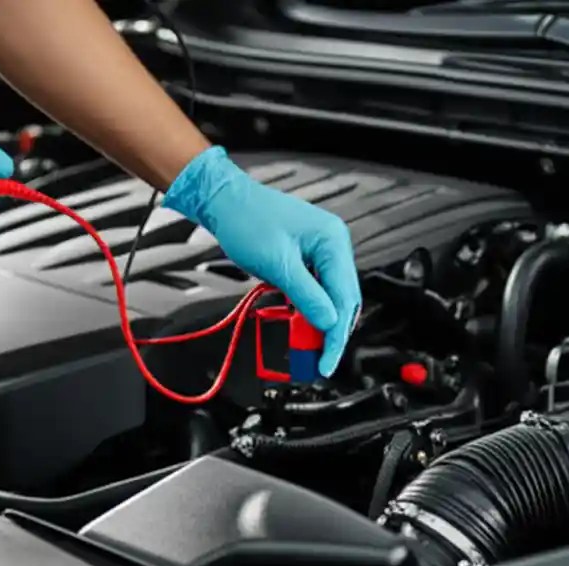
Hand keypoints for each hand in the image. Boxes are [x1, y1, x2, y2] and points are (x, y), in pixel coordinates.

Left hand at [164, 147, 361, 376]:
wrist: (224, 201)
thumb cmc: (247, 221)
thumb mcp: (278, 266)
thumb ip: (307, 297)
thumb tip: (328, 323)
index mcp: (333, 241)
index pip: (345, 297)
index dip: (336, 335)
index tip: (326, 362)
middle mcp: (333, 244)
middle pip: (342, 299)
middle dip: (329, 331)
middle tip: (316, 360)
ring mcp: (321, 250)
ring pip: (328, 297)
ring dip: (317, 321)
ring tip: (305, 347)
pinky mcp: (306, 256)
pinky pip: (314, 288)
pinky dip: (306, 308)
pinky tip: (297, 322)